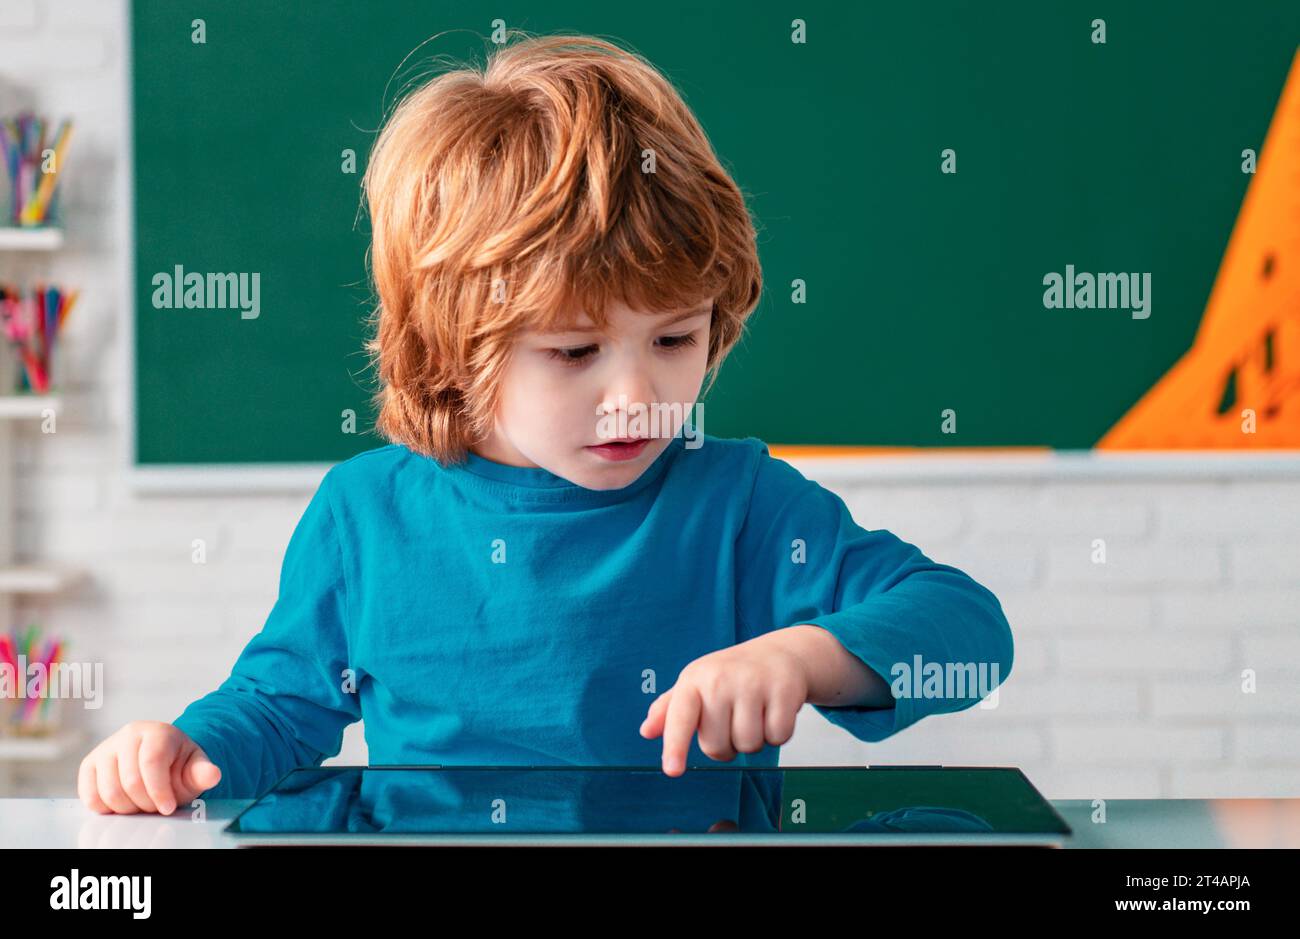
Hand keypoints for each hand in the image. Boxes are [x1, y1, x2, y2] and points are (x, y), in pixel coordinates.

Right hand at [78, 721, 221, 814]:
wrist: (160, 761)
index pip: (152, 763)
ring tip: (143, 804)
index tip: (169, 808)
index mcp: (157, 732)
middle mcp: (128, 735)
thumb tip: (213, 774)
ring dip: (128, 808)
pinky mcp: (89, 766)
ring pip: (108, 792)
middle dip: (146, 803)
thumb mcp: (195, 768)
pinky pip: (90, 797)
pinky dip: (108, 809)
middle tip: (157, 806)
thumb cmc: (178, 766)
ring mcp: (105, 749)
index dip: (159, 791)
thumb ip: (203, 773)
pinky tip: (125, 803)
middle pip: (130, 781)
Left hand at [639, 634, 810, 776]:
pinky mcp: (783, 691)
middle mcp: (721, 680)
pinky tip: (773, 712)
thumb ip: (669, 709)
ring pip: (748, 745)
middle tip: (733, 719)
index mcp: (694, 680)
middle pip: (717, 746)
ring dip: (754, 740)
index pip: (680, 716)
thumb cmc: (732, 674)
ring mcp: (753, 683)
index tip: (672, 770)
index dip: (675, 745)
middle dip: (726, 744)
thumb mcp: (696, 684)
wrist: (779, 653)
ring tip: (754, 714)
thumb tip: (647, 731)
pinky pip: (777, 737)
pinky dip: (777, 734)